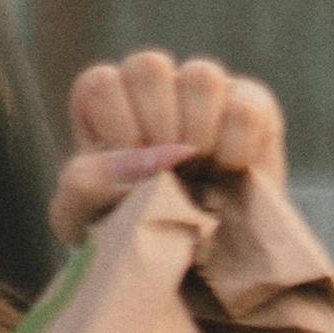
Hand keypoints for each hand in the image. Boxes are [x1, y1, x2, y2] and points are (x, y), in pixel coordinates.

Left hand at [54, 50, 287, 249]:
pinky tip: (229, 171)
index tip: (129, 170)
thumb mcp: (85, 220)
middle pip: (148, 67)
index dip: (116, 129)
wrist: (194, 266)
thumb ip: (81, 186)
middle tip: (164, 171)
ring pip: (200, 76)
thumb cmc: (128, 230)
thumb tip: (119, 160)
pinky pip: (245, 108)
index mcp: (106, 102)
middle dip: (155, 127)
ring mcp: (204, 92)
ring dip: (196, 133)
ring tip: (197, 172)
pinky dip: (235, 147)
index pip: (101, 83)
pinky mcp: (252, 106)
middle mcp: (153, 86)